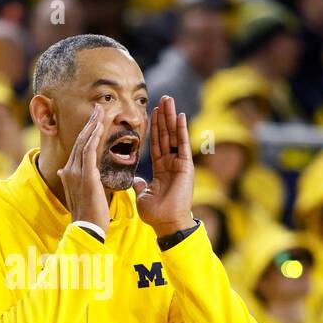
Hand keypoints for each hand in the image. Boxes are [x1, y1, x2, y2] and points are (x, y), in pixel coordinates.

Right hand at [57, 104, 111, 234]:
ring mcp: (75, 172)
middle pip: (80, 140)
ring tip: (101, 111)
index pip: (78, 147)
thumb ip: (73, 181)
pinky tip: (99, 126)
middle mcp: (69, 170)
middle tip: (98, 108)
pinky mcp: (85, 176)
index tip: (95, 120)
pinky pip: (88, 151)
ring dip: (93, 125)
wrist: (87, 229)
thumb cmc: (88, 215)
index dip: (86, 132)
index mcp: (68, 173)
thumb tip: (62, 172)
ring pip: (84, 142)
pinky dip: (93, 137)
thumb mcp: (79, 194)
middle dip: (90, 123)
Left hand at [135, 96, 194, 236]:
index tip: (152, 112)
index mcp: (160, 170)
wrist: (166, 223)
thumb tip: (136, 180)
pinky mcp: (185, 166)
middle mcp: (171, 164)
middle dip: (163, 117)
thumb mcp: (143, 196)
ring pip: (173, 136)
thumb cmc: (155, 213)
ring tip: (169, 100)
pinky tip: (180, 115)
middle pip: (166, 135)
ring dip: (171, 117)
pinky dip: (181, 130)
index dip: (154, 128)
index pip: (156, 144)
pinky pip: (183, 145)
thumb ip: (141, 185)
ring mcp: (179, 164)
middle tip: (163, 98)